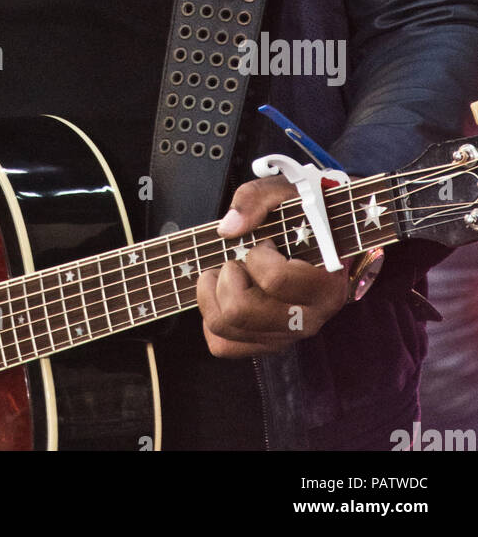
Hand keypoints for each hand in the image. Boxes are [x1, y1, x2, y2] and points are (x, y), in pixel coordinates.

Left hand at [195, 174, 348, 357]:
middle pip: (240, 311)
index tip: (267, 244)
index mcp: (324, 286)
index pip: (275, 280)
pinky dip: (211, 317)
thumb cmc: (305, 216)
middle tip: (240, 260)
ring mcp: (286, 337)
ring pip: (224, 330)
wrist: (323, 239)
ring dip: (214, 294)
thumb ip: (256, 199)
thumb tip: (227, 229)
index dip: (257, 256)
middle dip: (227, 276)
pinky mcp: (266, 344)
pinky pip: (221, 345)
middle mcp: (307, 321)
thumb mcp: (286, 191)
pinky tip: (223, 293)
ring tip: (231, 274)